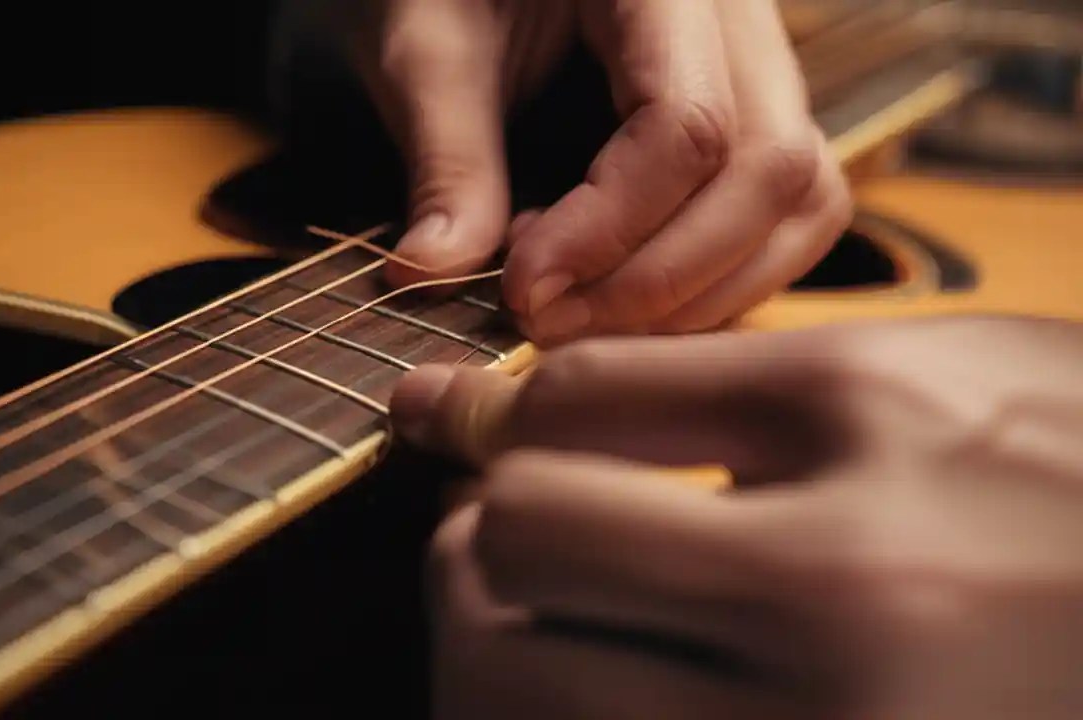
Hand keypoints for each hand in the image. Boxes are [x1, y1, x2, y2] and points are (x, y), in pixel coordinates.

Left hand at [346, 0, 851, 343]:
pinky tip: (622, 299)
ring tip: (585, 317)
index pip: (687, 124)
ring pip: (799, 201)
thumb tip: (436, 269)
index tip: (524, 289)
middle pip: (771, 172)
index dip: (609, 230)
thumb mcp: (427, 51)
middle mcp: (741, 22)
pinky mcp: (755, 121)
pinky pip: (784, 216)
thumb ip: (446, 160)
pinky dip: (718, 281)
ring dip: (702, 293)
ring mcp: (764, 71)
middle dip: (663, 279)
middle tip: (552, 324)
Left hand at [389, 315, 1082, 718]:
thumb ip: (759, 380)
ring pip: (510, 677)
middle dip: (488, 519)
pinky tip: (609, 674)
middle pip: (516, 529)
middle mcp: (836, 577)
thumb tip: (548, 404)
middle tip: (512, 523)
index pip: (579, 393)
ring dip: (493, 635)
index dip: (506, 406)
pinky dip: (560, 712)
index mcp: (872, 417)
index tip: (487, 424)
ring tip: (541, 611)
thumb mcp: (962, 378)